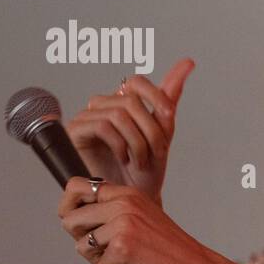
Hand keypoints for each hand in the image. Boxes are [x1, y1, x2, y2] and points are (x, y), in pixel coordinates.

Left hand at [58, 177, 223, 263]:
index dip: (68, 208)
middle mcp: (123, 202)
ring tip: (129, 263)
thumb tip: (69, 218)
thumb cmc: (171, 254)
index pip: (74, 186)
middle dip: (84, 242)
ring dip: (101, 263)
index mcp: (126, 193)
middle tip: (109, 253)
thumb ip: (112, 214)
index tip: (80, 227)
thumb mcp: (141, 221)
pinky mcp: (122, 246)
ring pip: (81, 246)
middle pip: (69, 220)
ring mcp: (122, 223)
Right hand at [63, 58, 194, 201]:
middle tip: (156, 153)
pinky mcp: (76, 131)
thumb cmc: (143, 173)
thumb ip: (169, 99)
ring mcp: (88, 117)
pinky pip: (102, 125)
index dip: (155, 95)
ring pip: (118, 113)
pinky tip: (123, 158)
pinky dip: (120, 143)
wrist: (130, 202)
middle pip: (131, 100)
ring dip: (137, 141)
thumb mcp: (163, 134)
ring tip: (140, 161)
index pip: (136, 82)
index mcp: (123, 103)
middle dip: (150, 128)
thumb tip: (187, 62)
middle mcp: (104, 106)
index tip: (169, 116)